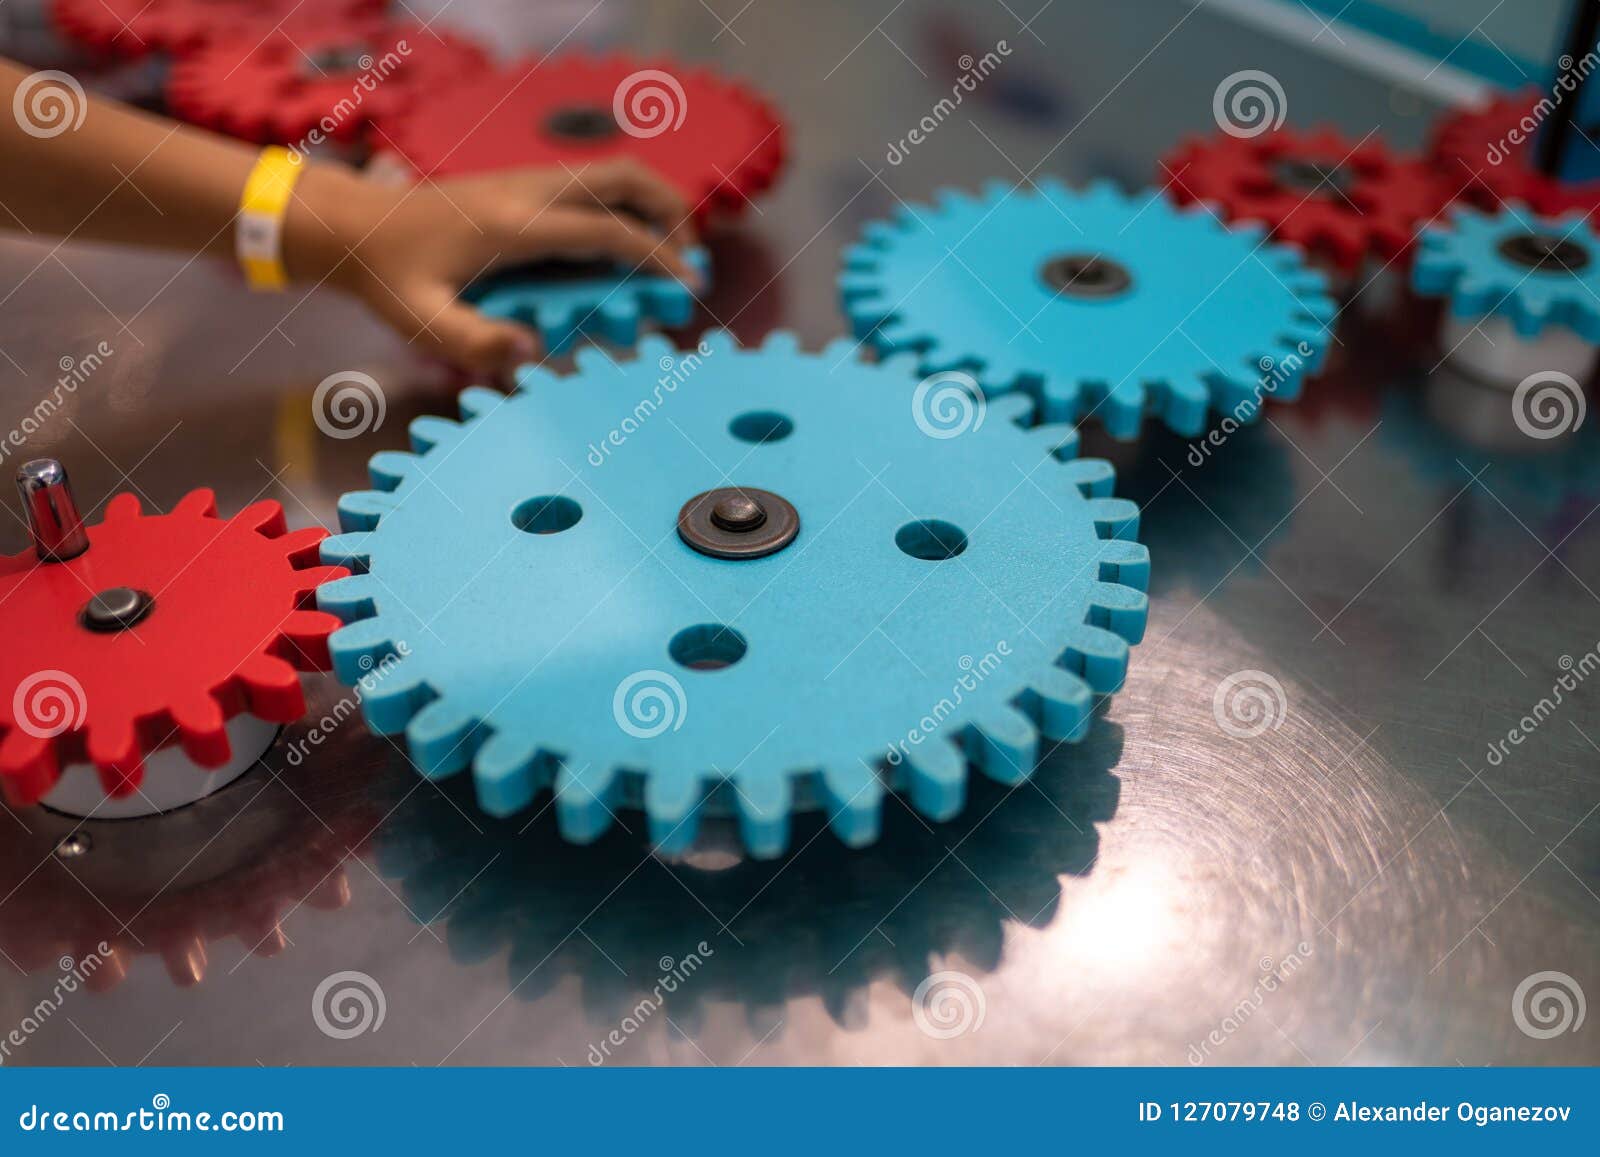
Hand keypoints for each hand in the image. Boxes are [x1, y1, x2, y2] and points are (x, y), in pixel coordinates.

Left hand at [296, 158, 699, 374]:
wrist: (355, 227)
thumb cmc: (388, 278)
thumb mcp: (420, 320)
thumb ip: (473, 341)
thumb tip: (532, 352)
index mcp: (514, 226)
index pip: (606, 231)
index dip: (656, 256)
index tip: (689, 285)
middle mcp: (528, 192)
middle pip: (626, 177)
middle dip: (674, 212)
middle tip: (692, 261)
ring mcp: (527, 182)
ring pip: (612, 172)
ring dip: (654, 204)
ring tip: (671, 253)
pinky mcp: (523, 186)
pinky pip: (592, 185)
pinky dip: (626, 206)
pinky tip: (626, 247)